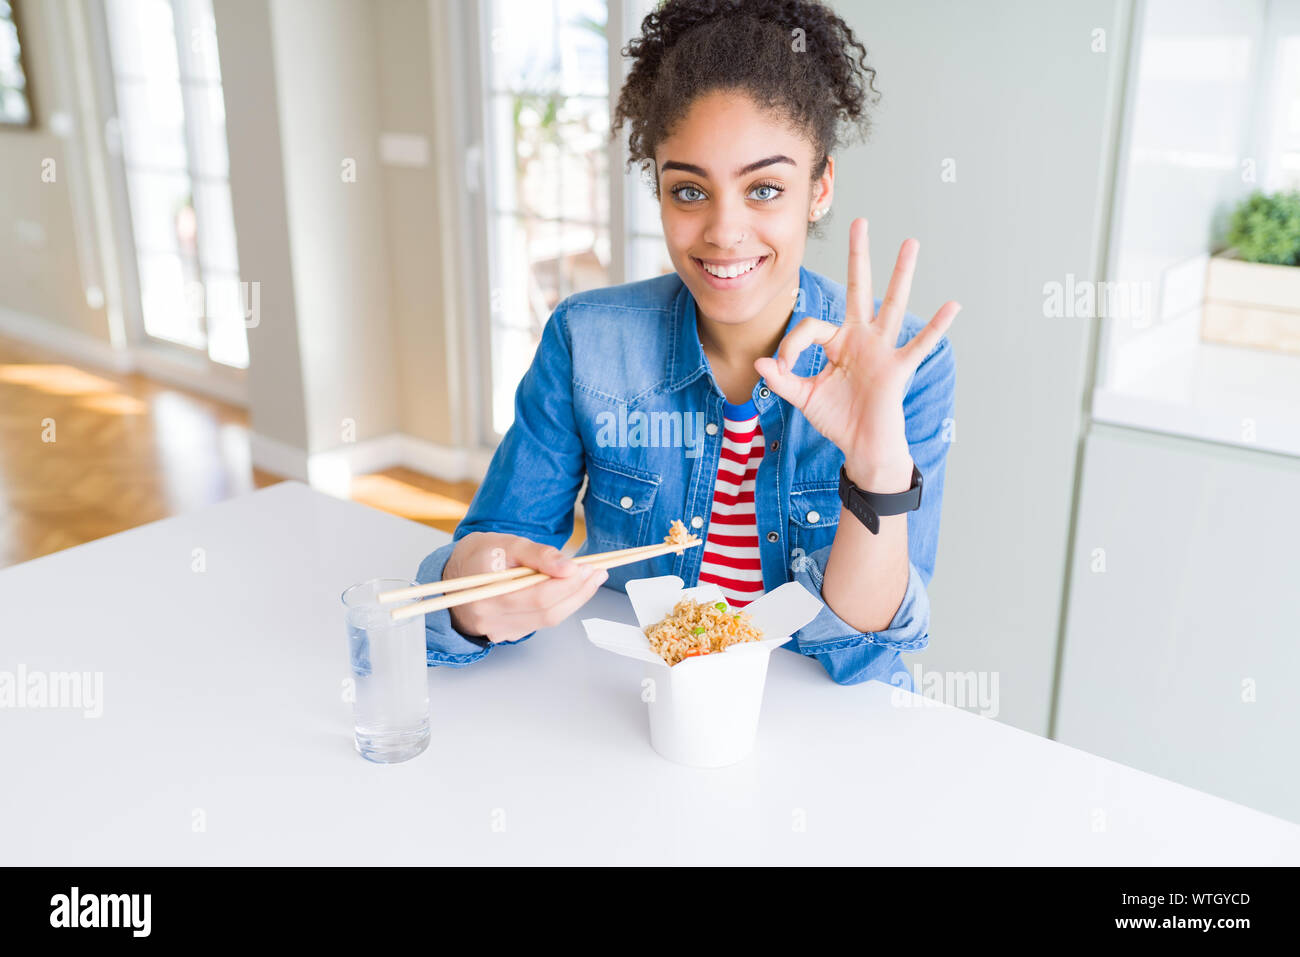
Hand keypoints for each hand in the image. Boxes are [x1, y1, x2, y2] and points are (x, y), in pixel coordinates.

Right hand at [443, 532, 607, 642]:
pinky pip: (539, 623)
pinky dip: (559, 607)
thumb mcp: (506, 543)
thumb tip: (569, 567)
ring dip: (574, 600)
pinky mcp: (505, 634)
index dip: (566, 583)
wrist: (453, 576)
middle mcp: (488, 616)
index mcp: (484, 590)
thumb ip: (538, 554)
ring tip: (591, 579)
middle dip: (577, 591)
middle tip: (597, 572)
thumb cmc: (480, 555)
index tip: (588, 567)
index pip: (536, 594)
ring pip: (546, 620)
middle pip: (545, 611)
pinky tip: (571, 591)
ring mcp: (496, 629)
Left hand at [754, 218, 959, 490]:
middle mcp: (861, 338)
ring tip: (910, 243)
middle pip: (858, 289)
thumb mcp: (804, 397)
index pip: (811, 327)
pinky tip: (953, 306)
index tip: (780, 368)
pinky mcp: (898, 368)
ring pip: (891, 304)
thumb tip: (760, 362)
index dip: (790, 346)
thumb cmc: (837, 420)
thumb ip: (782, 380)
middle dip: (858, 257)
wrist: (862, 447)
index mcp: (837, 343)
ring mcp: (882, 349)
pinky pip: (919, 344)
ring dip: (900, 274)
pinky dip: (936, 327)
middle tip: (859, 222)